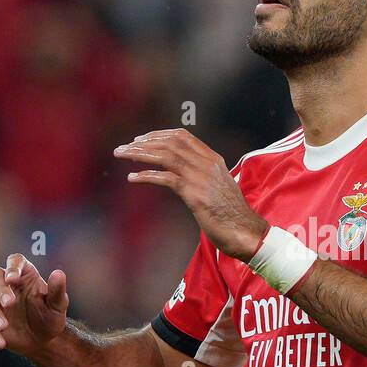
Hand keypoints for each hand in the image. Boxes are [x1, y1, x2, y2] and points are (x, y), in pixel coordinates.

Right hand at [0, 254, 68, 355]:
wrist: (41, 341)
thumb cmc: (50, 318)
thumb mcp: (57, 307)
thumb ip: (57, 291)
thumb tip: (59, 273)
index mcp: (26, 275)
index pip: (16, 261)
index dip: (13, 267)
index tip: (13, 279)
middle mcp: (6, 283)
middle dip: (1, 288)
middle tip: (10, 303)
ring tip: (4, 327)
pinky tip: (0, 343)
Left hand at [114, 128, 267, 260]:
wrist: (245, 231)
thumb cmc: (232, 214)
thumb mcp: (219, 187)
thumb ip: (203, 176)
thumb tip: (183, 176)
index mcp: (213, 159)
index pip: (182, 136)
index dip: (159, 134)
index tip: (142, 139)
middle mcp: (207, 163)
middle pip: (170, 142)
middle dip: (144, 142)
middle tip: (124, 147)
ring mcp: (201, 177)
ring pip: (165, 155)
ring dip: (139, 154)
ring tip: (121, 155)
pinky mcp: (195, 194)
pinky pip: (165, 178)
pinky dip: (146, 175)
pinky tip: (133, 178)